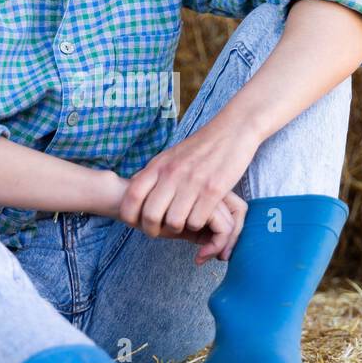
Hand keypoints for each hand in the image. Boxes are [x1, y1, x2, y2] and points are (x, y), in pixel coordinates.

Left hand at [114, 115, 257, 264]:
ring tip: (183, 223)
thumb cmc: (201, 146)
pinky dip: (197, 225)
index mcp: (159, 165)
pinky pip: (197, 221)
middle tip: (159, 232)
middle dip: (152, 229)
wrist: (232, 130)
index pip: (133, 194)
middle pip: (151, 214)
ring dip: (178, 228)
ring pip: (174, 222)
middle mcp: (173, 174)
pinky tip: (201, 217)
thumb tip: (134, 183)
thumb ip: (154, 171)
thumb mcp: (171, 155)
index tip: (134, 222)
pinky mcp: (214, 190)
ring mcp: (193, 182)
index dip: (128, 213)